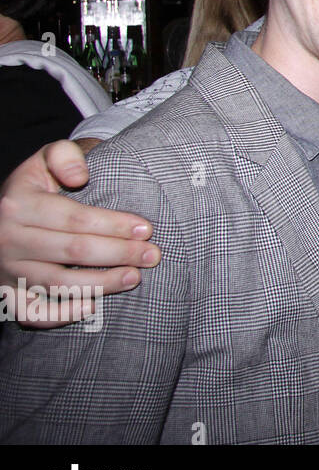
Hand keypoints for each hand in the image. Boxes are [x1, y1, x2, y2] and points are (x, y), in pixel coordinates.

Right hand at [0, 140, 157, 327]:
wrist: (5, 212)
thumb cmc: (39, 185)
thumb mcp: (45, 159)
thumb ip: (64, 156)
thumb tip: (80, 176)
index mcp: (18, 205)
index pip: (74, 218)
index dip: (114, 225)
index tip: (147, 228)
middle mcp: (8, 240)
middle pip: (73, 251)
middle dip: (119, 253)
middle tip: (152, 255)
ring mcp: (6, 269)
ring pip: (58, 284)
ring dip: (101, 283)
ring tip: (135, 277)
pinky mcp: (7, 292)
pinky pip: (33, 312)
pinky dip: (62, 314)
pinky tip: (93, 305)